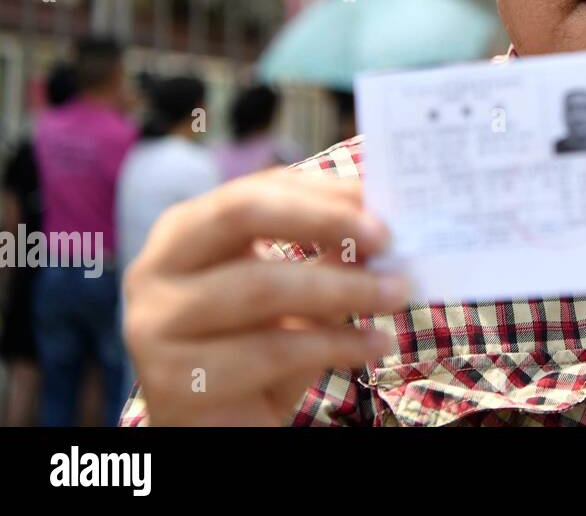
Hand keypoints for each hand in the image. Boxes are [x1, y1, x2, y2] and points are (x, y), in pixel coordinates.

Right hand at [122, 168, 408, 425]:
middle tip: (385, 236)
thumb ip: (326, 256)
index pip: (252, 190)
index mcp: (183, 233)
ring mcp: (155, 325)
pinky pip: (271, 352)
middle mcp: (155, 270)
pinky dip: (336, 345)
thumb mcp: (297, 296)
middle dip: (321, 219)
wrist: (218, 431)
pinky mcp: (173, 382)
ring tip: (396, 293)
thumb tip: (380, 224)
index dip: (316, 190)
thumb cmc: (256, 349)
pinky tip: (375, 343)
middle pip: (240, 215)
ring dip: (344, 288)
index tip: (375, 195)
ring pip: (260, 287)